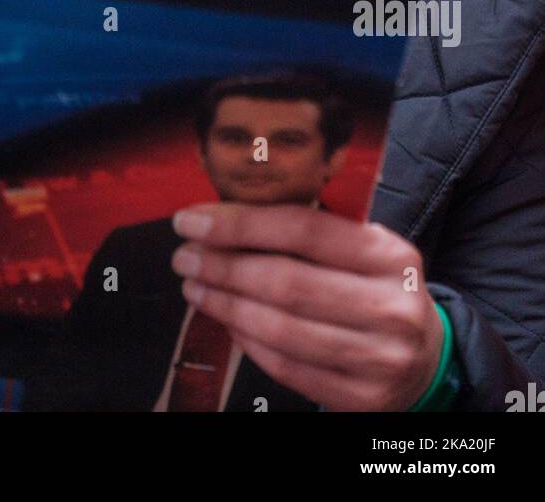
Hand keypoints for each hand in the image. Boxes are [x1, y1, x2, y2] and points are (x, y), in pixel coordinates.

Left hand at [171, 203, 444, 411]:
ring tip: (196, 287)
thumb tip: (226, 216)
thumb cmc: (379, 291)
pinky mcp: (360, 398)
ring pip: (281, 328)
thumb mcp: (366, 252)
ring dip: (226, 305)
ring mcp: (377, 358)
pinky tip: (228, 321)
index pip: (303, 229)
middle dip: (223, 266)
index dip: (240, 223)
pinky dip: (249, 341)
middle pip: (286, 281)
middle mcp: (389, 306)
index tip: (193, 219)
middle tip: (185, 255)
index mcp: (389, 255)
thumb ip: (313, 233)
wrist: (428, 360)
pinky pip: (287, 367)